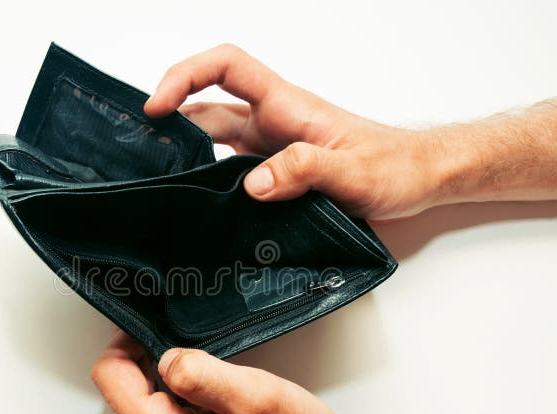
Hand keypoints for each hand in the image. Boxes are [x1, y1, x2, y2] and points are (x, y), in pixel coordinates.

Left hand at [91, 330, 432, 413]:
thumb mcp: (258, 399)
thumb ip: (204, 375)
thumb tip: (166, 356)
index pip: (110, 378)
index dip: (128, 341)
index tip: (156, 327)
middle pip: (128, 386)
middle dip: (160, 360)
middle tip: (208, 357)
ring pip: (151, 397)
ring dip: (180, 380)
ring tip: (225, 383)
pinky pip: (170, 412)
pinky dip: (192, 396)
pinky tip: (226, 401)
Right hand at [144, 43, 444, 220]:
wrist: (417, 179)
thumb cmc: (394, 168)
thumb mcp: (355, 173)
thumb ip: (306, 171)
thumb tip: (252, 184)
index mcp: (288, 107)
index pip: (227, 67)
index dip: (186, 76)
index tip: (158, 105)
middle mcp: (273, 122)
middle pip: (208, 104)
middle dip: (170, 115)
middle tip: (138, 147)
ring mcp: (273, 147)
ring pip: (215, 137)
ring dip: (184, 149)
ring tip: (155, 175)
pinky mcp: (277, 172)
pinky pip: (231, 167)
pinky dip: (208, 177)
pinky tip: (198, 203)